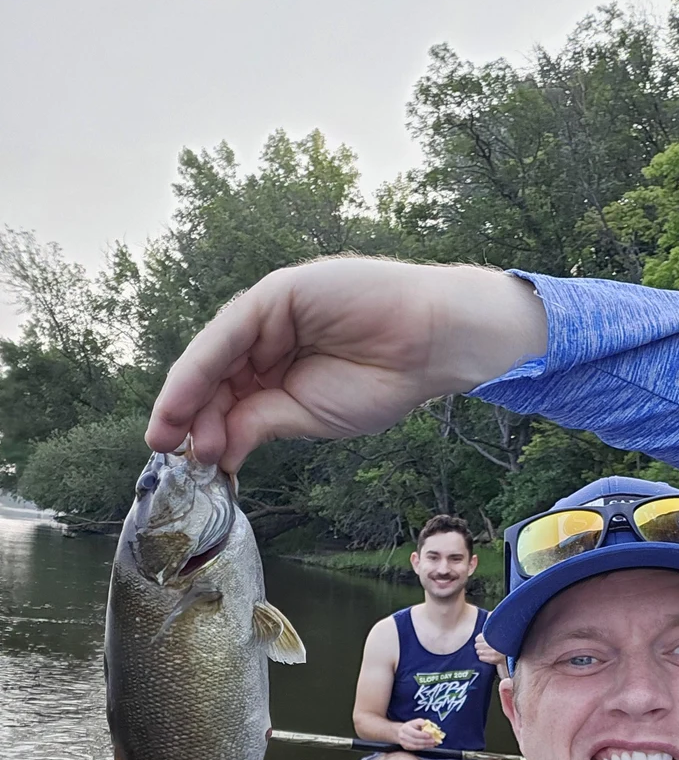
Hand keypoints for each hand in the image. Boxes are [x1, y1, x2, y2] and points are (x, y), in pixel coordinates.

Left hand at [145, 258, 547, 471]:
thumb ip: (257, 425)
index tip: (189, 465)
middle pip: (213, 380)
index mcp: (279, 370)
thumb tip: (214, 454)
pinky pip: (228, 333)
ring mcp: (270, 316)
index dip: (204, 430)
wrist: (427, 347)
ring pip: (212, 359)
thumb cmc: (382, 382)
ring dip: (185, 397)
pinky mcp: (276, 295)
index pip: (228, 399)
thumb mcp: (306, 418)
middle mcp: (267, 341)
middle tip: (170, 453)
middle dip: (187, 416)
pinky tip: (184, 401)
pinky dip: (201, 368)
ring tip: (172, 435)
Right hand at [397, 719, 440, 751]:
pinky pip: (416, 748)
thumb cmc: (412, 726)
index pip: (414, 733)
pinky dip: (423, 747)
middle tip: (434, 740)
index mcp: (405, 728)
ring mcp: (404, 743)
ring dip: (426, 745)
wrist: (402, 731)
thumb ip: (422, 723)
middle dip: (425, 741)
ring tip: (433, 743)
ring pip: (416, 746)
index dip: (422, 735)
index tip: (430, 735)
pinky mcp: (406, 747)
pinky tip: (429, 745)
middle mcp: (403, 736)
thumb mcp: (416, 722)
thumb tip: (429, 726)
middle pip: (415, 741)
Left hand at [474, 633, 506, 668]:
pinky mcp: (492, 659)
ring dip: (481, 651)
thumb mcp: (499, 635)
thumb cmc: (507, 643)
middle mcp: (492, 644)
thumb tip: (483, 635)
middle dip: (479, 645)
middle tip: (483, 646)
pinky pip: (481, 658)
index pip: (478, 638)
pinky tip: (487, 655)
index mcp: (493, 636)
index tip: (481, 640)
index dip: (479, 639)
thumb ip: (491, 634)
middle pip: (477, 645)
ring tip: (485, 651)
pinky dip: (483, 657)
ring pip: (478, 652)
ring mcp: (492, 653)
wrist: (515, 653)